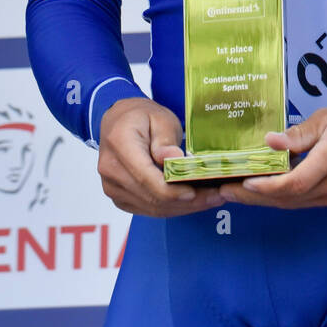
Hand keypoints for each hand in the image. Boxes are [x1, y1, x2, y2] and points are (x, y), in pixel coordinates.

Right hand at [97, 97, 227, 216]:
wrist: (118, 121)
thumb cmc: (141, 116)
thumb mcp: (160, 117)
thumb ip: (166, 139)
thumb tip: (173, 159)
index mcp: (120, 145)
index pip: (146, 178)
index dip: (173, 191)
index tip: (198, 192)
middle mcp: (111, 170)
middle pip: (152, 197)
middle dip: (187, 202)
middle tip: (215, 197)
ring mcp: (111, 186)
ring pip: (151, 208)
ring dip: (182, 208)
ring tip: (209, 200)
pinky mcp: (119, 197)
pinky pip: (147, 209)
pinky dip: (171, 208)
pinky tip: (192, 202)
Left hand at [217, 91, 326, 209]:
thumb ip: (300, 134)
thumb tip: (269, 142)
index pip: (291, 185)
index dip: (263, 188)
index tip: (240, 183)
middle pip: (290, 200)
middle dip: (257, 199)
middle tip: (227, 193)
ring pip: (300, 204)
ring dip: (271, 200)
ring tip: (244, 192)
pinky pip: (314, 202)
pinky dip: (291, 197)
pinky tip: (275, 190)